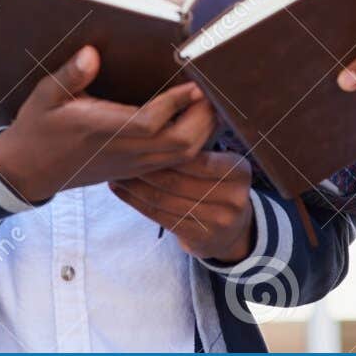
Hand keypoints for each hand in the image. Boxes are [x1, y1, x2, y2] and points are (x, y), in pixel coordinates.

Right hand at [0, 45, 216, 203]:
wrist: (30, 170)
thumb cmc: (39, 127)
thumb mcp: (45, 95)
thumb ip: (69, 75)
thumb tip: (91, 52)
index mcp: (102, 130)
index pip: (150, 123)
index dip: (176, 104)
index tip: (193, 81)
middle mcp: (124, 150)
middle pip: (180, 145)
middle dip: (203, 117)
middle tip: (210, 87)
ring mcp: (134, 163)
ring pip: (184, 156)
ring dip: (203, 129)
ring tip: (208, 99)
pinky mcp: (138, 168)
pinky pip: (177, 160)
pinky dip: (195, 140)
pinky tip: (195, 116)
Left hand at [109, 151, 254, 262]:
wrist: (233, 232)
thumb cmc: (217, 186)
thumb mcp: (222, 164)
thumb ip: (200, 145)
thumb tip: (165, 116)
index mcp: (239, 171)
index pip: (199, 160)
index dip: (168, 150)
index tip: (143, 137)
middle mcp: (234, 198)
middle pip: (178, 181)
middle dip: (146, 167)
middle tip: (120, 154)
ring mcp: (218, 221)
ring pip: (165, 200)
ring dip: (135, 185)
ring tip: (116, 171)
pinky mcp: (200, 239)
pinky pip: (160, 217)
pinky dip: (136, 202)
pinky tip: (120, 190)